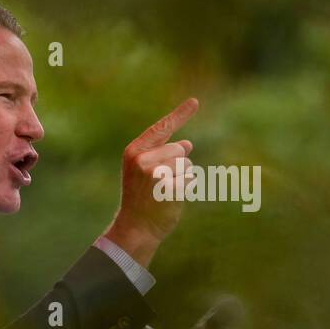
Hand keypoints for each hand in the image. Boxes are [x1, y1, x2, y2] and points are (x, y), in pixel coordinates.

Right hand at [102, 97, 198, 267]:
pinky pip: (191, 180)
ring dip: (182, 178)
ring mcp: (156, 173)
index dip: (179, 114)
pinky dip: (186, 189)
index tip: (195, 101)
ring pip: (187, 165)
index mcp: (134, 151)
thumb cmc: (141, 198)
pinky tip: (171, 199)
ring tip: (164, 192)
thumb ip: (162, 155)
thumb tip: (187, 144)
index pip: (161, 128)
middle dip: (177, 164)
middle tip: (160, 184)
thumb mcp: (144, 172)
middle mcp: (143, 159)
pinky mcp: (169, 187)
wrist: (135, 227)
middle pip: (179, 150)